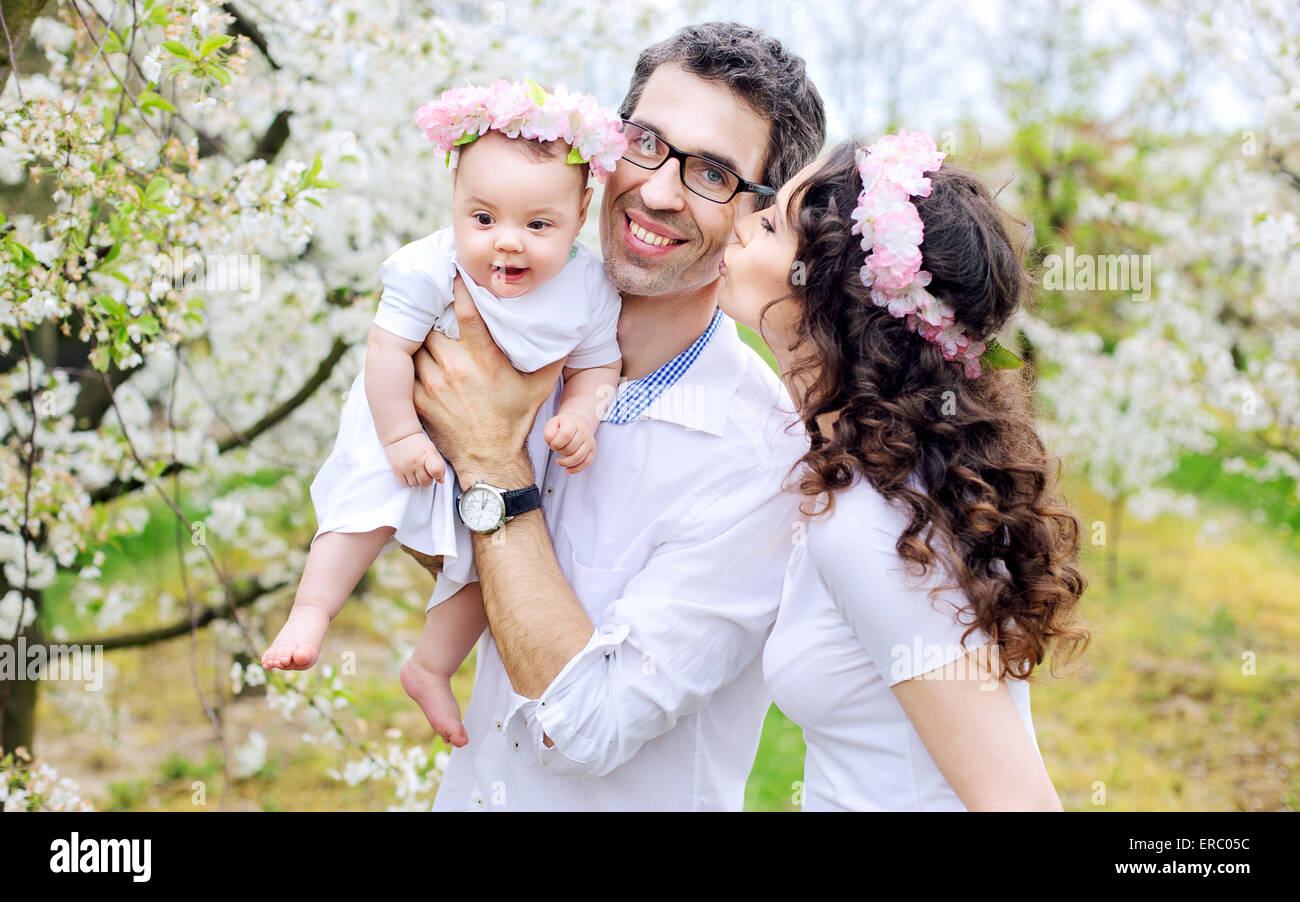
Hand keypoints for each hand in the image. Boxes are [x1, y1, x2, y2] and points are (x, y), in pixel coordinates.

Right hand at [384, 432, 445, 486]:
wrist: (399, 437)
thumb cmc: (418, 444)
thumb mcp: (432, 450)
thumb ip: (439, 465)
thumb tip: (441, 481)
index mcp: (427, 455)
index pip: (436, 471)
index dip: (438, 475)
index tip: (436, 472)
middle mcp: (416, 462)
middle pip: (426, 482)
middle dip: (427, 479)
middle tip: (425, 471)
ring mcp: (405, 467)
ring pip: (415, 484)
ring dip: (417, 480)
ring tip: (416, 470)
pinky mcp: (396, 470)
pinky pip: (405, 484)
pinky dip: (408, 481)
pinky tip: (409, 472)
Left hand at [412, 274, 564, 488]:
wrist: (490, 459)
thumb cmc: (515, 419)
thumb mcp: (540, 386)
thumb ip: (552, 355)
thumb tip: (570, 329)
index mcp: (484, 360)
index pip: (467, 312)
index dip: (459, 286)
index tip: (454, 270)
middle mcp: (455, 368)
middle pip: (434, 323)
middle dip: (434, 310)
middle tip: (433, 297)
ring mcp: (433, 384)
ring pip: (418, 343)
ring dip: (421, 334)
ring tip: (424, 323)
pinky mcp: (419, 399)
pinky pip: (408, 368)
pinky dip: (411, 358)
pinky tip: (414, 351)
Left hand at [544, 412, 595, 473]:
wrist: (578, 423)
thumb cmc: (563, 425)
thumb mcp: (552, 424)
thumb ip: (549, 433)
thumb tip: (552, 443)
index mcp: (573, 423)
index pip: (565, 435)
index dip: (556, 444)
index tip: (552, 445)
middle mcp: (584, 432)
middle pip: (571, 449)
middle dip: (560, 452)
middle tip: (558, 449)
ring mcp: (589, 441)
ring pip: (578, 458)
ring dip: (566, 462)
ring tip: (559, 461)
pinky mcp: (592, 450)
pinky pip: (586, 463)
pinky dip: (576, 469)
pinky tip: (567, 470)